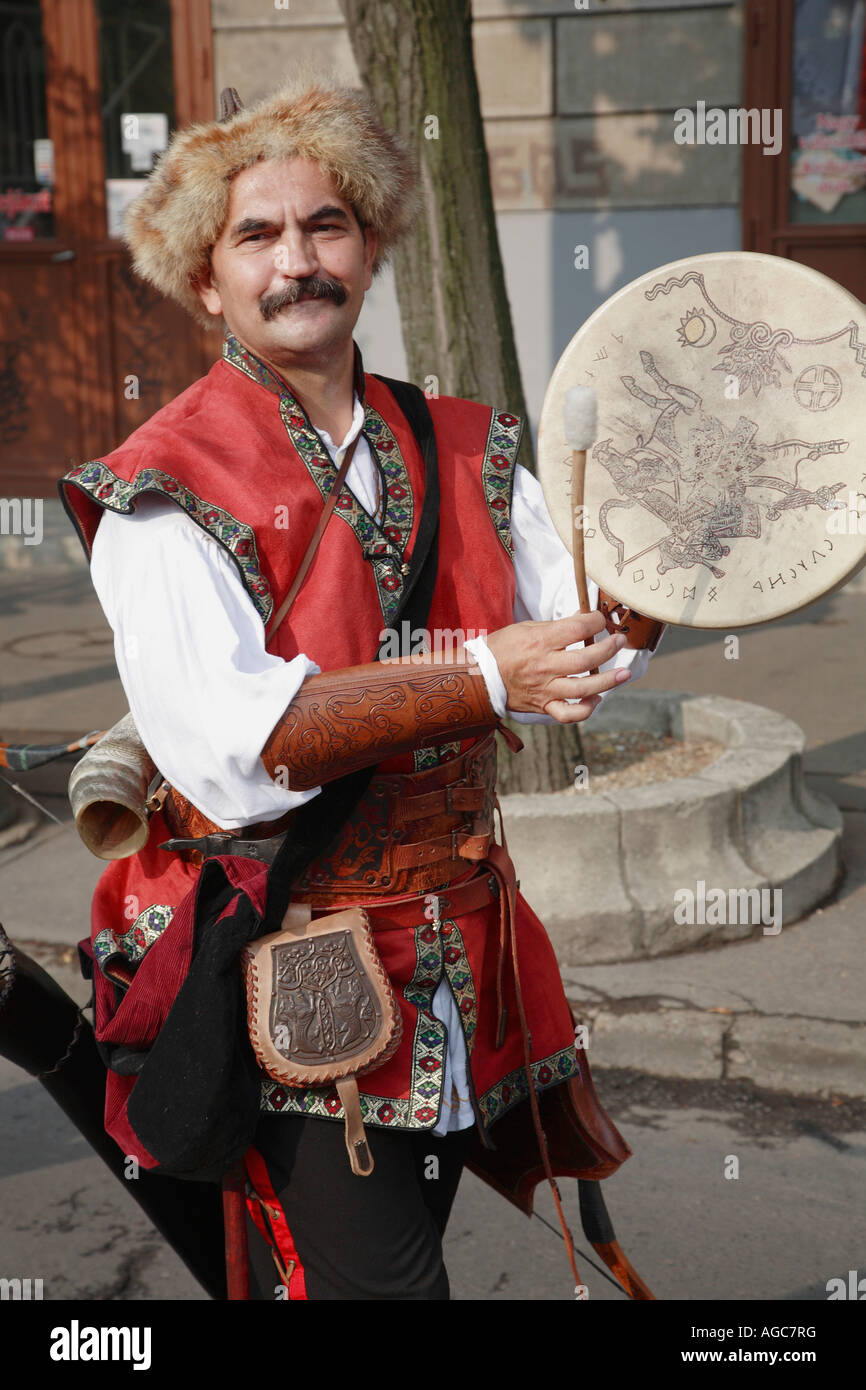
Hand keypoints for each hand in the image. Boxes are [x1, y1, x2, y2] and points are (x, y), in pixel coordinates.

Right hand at [485, 612, 630, 722]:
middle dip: (609, 648)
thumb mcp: (527, 628)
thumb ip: (557, 626)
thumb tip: (584, 618)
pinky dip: (586, 710)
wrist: (479, 677)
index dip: (595, 621)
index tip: (600, 619)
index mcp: (540, 642)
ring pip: (583, 688)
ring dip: (608, 681)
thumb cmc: (503, 648)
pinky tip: (596, 699)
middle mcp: (544, 666)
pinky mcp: (544, 705)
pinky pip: (568, 714)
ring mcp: (545, 689)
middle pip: (586, 659)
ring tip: (624, 673)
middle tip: (619, 642)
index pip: (578, 628)